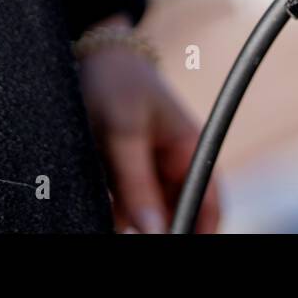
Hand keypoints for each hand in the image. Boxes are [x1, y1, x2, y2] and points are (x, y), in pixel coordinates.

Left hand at [78, 16, 219, 233]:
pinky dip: (107, 201)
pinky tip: (96, 183)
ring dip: (124, 211)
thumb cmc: (116, 83)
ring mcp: (147, 168)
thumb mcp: (124, 132)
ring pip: (141, 210)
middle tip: (124, 213)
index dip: (199, 229)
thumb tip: (154, 231)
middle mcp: (173, 164)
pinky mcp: (121, 171)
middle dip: (151, 222)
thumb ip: (137, 184)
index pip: (208, 202)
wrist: (89, 55)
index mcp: (190, 150)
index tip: (176, 243)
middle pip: (171, 212)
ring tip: (105, 178)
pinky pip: (119, 200)